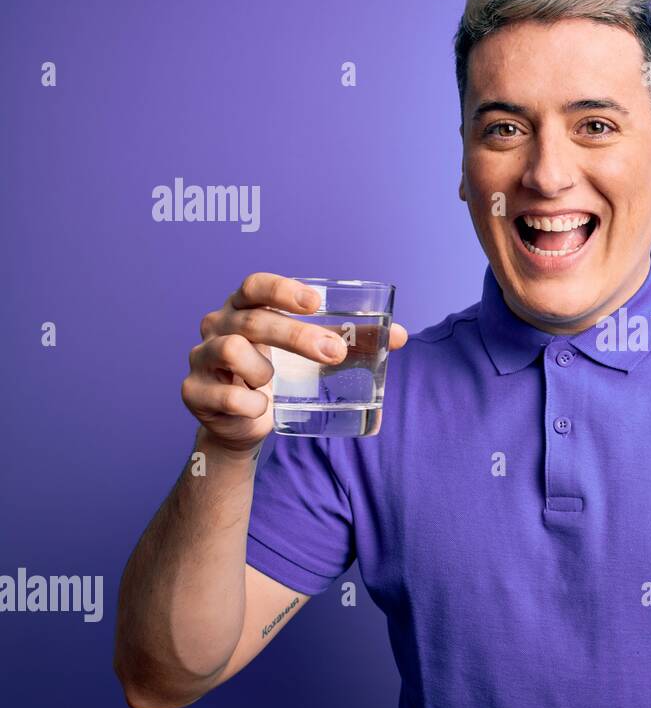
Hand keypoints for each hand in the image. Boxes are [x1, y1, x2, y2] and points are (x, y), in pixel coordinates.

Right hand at [182, 273, 409, 455]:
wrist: (245, 422)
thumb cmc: (282, 374)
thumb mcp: (314, 353)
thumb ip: (354, 341)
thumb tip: (401, 336)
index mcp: (245, 306)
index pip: (256, 285)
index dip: (282, 289)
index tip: (315, 303)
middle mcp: (218, 324)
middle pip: (255, 320)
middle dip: (298, 337)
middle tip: (334, 354)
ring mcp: (201, 356)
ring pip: (233, 351)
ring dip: (264, 371)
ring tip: (272, 382)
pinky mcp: (192, 391)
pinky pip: (226, 396)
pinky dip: (251, 405)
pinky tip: (259, 408)